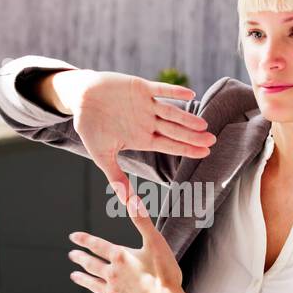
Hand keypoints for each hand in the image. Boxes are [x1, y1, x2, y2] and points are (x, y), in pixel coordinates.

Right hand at [49, 69, 215, 196]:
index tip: (205, 153)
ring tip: (202, 124)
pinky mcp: (141, 87)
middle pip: (175, 130)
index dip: (187, 149)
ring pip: (171, 112)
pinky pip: (160, 89)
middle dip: (192, 136)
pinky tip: (189, 93)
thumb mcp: (101, 155)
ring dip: (186, 117)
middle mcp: (148, 122)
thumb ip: (116, 177)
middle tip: (212, 141)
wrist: (80, 97)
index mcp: (142, 138)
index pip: (169, 145)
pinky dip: (173, 91)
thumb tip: (126, 205)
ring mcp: (146, 105)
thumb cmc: (90, 127)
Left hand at [67, 190, 192, 292]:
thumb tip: (133, 199)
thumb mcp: (155, 242)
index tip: (73, 237)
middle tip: (72, 256)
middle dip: (81, 259)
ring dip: (83, 279)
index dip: (85, 239)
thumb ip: (142, 221)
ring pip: (92, 284)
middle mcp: (112, 274)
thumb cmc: (164, 274)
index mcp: (120, 257)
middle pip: (92, 265)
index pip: (97, 245)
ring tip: (74, 276)